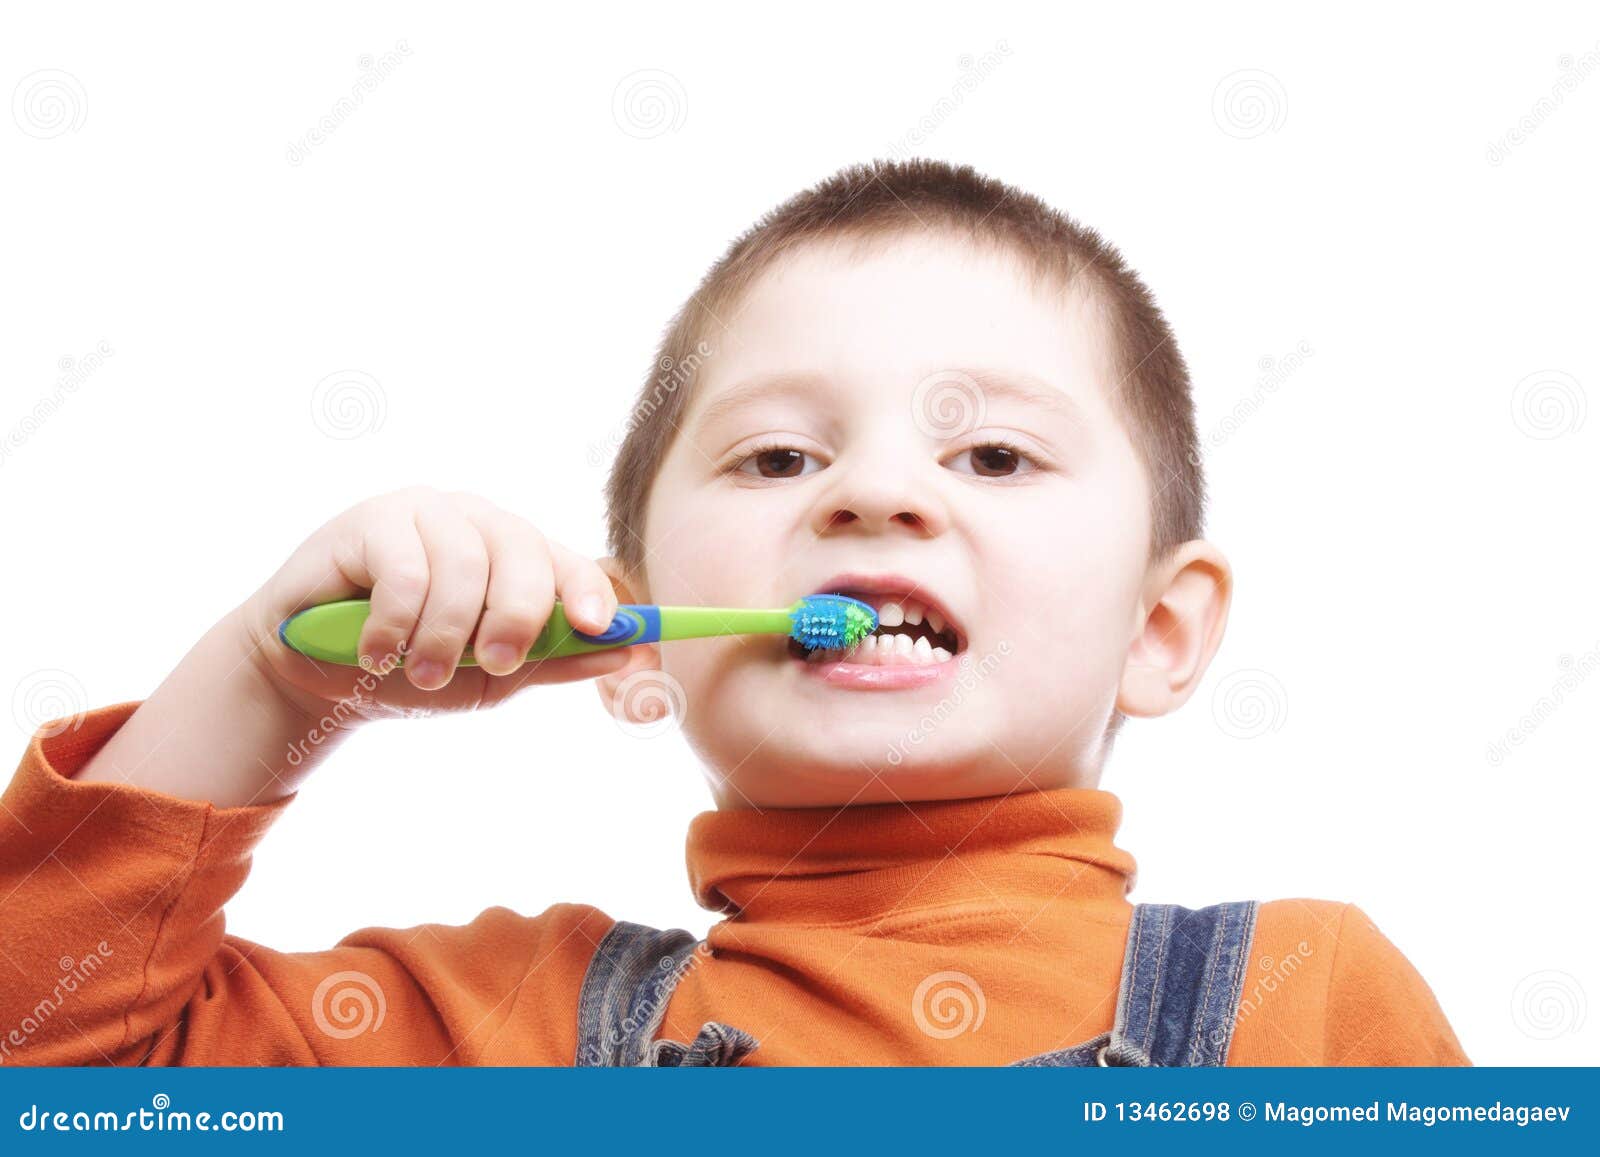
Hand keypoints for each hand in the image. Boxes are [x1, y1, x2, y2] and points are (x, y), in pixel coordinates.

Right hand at [236, 486, 638, 724]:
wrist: (314, 676)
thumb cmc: (410, 670)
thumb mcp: (491, 679)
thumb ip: (555, 662)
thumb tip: (633, 656)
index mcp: (517, 557)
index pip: (567, 562)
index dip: (587, 590)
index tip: (598, 626)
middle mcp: (478, 523)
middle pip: (522, 551)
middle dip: (516, 615)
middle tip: (496, 664)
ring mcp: (425, 513)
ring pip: (462, 564)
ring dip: (444, 632)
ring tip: (421, 674)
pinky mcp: (371, 520)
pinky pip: (405, 569)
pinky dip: (396, 623)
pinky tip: (375, 653)